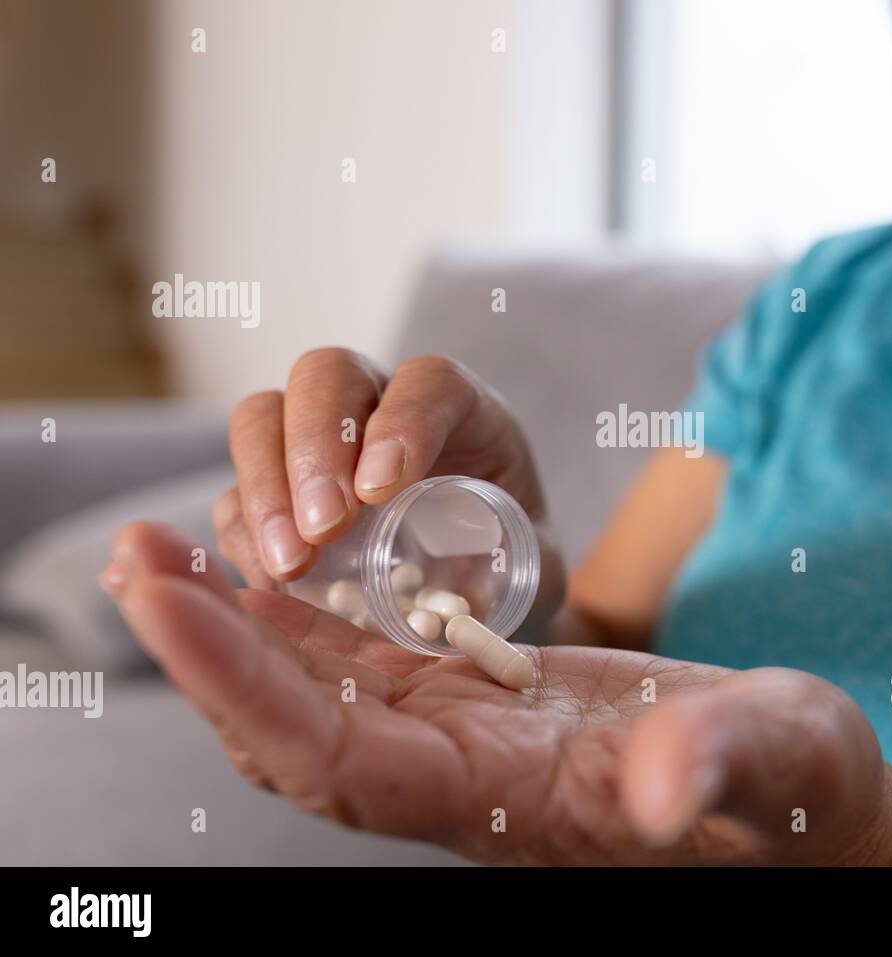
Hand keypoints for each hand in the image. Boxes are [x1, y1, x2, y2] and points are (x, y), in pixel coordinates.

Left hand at [102, 522, 886, 865]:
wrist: (796, 793)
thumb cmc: (793, 785)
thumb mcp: (779, 761)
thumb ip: (725, 764)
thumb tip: (665, 786)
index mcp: (508, 802)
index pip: (343, 762)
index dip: (248, 690)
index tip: (171, 603)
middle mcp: (455, 780)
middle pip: (293, 729)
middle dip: (204, 648)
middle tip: (134, 554)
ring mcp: (457, 735)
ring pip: (313, 690)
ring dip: (230, 622)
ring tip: (158, 546)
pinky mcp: (474, 695)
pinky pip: (360, 659)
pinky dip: (294, 612)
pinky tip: (253, 557)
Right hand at [216, 348, 544, 588]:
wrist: (478, 581)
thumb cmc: (511, 559)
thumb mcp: (535, 564)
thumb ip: (524, 577)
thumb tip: (477, 605)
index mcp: (462, 408)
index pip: (428, 381)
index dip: (404, 419)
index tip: (385, 487)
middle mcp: (381, 405)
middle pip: (328, 376)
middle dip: (318, 447)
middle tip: (326, 528)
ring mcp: (318, 442)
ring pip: (263, 418)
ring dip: (266, 486)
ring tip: (291, 563)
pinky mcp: (275, 491)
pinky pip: (236, 490)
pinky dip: (243, 532)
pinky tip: (269, 581)